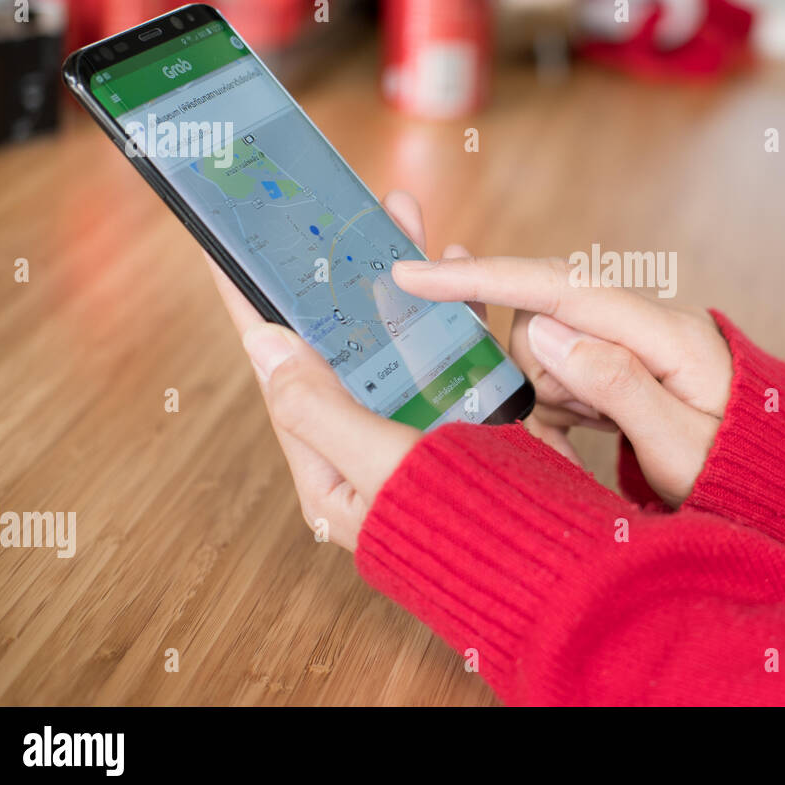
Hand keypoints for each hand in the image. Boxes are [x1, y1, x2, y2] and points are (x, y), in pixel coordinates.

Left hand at [208, 190, 479, 550]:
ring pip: (400, 340)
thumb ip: (320, 408)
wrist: (553, 568)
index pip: (281, 374)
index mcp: (330, 468)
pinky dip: (454, 311)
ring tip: (400, 218)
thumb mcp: (378, 469)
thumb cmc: (463, 533)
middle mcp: (369, 443)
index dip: (256, 309)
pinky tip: (459, 272)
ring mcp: (420, 429)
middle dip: (340, 277)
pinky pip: (452, 353)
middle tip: (334, 215)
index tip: (231, 255)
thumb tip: (265, 345)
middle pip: (344, 345)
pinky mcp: (469, 419)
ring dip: (400, 279)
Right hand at [391, 254, 732, 505]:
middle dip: (536, 375)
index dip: (482, 278)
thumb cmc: (744, 471)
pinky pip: (565, 369)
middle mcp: (647, 322)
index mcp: (665, 333)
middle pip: (545, 317)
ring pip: (548, 347)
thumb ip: (616, 385)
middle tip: (577, 428)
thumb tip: (546, 330)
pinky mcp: (625, 359)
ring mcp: (635, 339)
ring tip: (593, 436)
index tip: (413, 273)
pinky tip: (588, 433)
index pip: (559, 287)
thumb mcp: (682, 447)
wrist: (784, 480)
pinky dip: (561, 405)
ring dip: (552, 397)